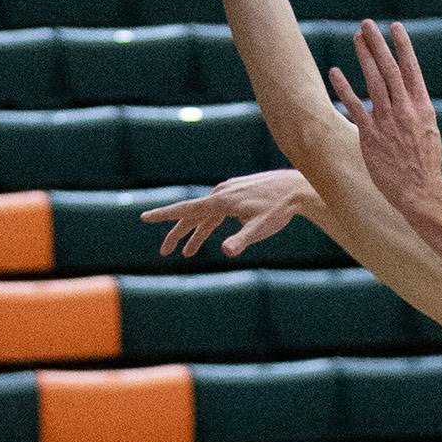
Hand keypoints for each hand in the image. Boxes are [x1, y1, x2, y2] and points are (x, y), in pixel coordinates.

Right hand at [140, 170, 313, 258]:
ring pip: (204, 215)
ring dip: (194, 234)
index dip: (164, 214)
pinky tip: (206, 235)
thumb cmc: (279, 209)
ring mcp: (228, 192)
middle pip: (192, 215)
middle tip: (165, 252)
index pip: (186, 209)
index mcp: (221, 201)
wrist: (296, 188)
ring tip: (186, 253)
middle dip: (177, 234)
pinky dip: (208, 224)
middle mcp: (221, 194)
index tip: (144, 217)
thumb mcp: (260, 228)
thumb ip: (242, 240)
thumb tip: (227, 252)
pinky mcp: (237, 193)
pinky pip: (216, 211)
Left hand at [327, 19, 441, 216]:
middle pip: (389, 69)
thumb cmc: (425, 164)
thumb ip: (417, 111)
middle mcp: (405, 110)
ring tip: (356, 39)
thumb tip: (409, 95)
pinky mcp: (370, 136)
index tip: (395, 27)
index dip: (402, 46)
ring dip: (364, 58)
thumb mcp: (429, 132)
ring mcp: (387, 121)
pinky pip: (354, 106)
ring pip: (373, 82)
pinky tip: (335, 72)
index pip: (411, 69)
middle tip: (367, 24)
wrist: (420, 192)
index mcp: (423, 107)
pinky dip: (344, 88)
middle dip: (378, 44)